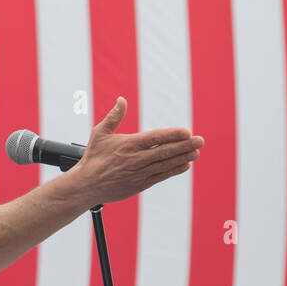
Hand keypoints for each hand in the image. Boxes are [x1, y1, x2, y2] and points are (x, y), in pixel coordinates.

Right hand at [71, 97, 202, 204]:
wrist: (86, 185)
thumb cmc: (93, 158)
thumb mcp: (100, 133)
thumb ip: (114, 116)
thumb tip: (122, 99)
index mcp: (128, 145)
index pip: (155, 138)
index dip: (172, 135)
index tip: (187, 132)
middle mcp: (136, 159)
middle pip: (165, 152)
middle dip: (184, 146)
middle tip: (200, 141)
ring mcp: (139, 173)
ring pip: (165, 164)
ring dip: (183, 158)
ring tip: (197, 152)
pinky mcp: (140, 185)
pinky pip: (161, 176)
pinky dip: (173, 171)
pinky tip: (185, 165)